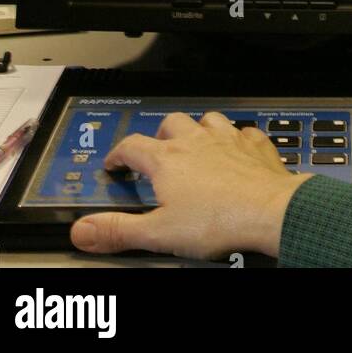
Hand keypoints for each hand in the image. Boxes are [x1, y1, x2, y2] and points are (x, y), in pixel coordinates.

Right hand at [70, 112, 312, 260]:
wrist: (268, 210)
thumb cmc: (218, 220)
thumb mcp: (158, 233)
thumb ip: (118, 230)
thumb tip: (83, 231)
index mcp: (168, 160)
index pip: (132, 146)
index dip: (118, 154)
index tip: (115, 163)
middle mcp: (196, 141)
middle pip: (170, 123)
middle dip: (159, 135)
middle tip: (157, 151)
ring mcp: (228, 139)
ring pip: (207, 119)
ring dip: (198, 128)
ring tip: (195, 143)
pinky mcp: (254, 145)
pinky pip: (244, 131)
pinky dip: (237, 137)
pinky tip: (238, 148)